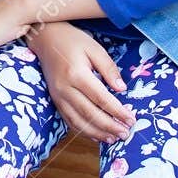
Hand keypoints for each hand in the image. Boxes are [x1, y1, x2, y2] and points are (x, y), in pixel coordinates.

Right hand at [27, 23, 133, 142]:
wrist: (45, 38)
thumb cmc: (73, 41)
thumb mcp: (95, 48)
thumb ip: (109, 69)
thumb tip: (122, 89)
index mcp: (77, 74)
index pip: (101, 99)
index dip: (117, 111)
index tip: (131, 119)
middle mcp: (65, 89)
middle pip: (90, 114)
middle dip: (109, 126)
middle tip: (126, 134)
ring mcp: (58, 97)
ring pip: (78, 121)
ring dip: (97, 133)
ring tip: (113, 139)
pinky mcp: (55, 100)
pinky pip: (69, 120)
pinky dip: (83, 130)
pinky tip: (96, 135)